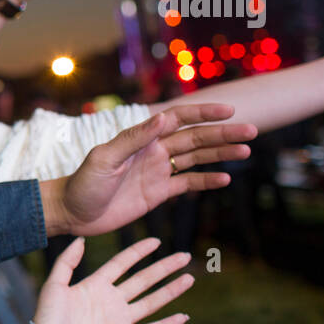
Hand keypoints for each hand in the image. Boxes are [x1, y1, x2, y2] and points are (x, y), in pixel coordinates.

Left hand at [33, 237, 192, 323]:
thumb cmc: (48, 319)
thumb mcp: (54, 285)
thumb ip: (67, 261)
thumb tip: (81, 239)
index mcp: (95, 286)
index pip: (122, 263)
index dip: (138, 252)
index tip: (156, 241)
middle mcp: (111, 301)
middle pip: (143, 280)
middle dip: (164, 268)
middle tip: (184, 256)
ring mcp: (120, 321)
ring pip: (152, 302)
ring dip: (171, 290)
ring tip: (189, 278)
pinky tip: (184, 316)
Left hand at [41, 104, 257, 237]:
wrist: (72, 212)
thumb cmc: (82, 183)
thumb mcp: (104, 159)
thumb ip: (133, 139)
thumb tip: (163, 118)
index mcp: (141, 138)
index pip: (178, 119)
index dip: (203, 114)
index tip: (229, 111)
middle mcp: (153, 151)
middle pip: (194, 138)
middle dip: (222, 133)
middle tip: (251, 131)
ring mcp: (157, 171)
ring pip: (196, 158)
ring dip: (220, 153)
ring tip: (245, 151)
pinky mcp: (158, 193)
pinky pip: (187, 183)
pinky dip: (206, 181)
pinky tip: (224, 178)